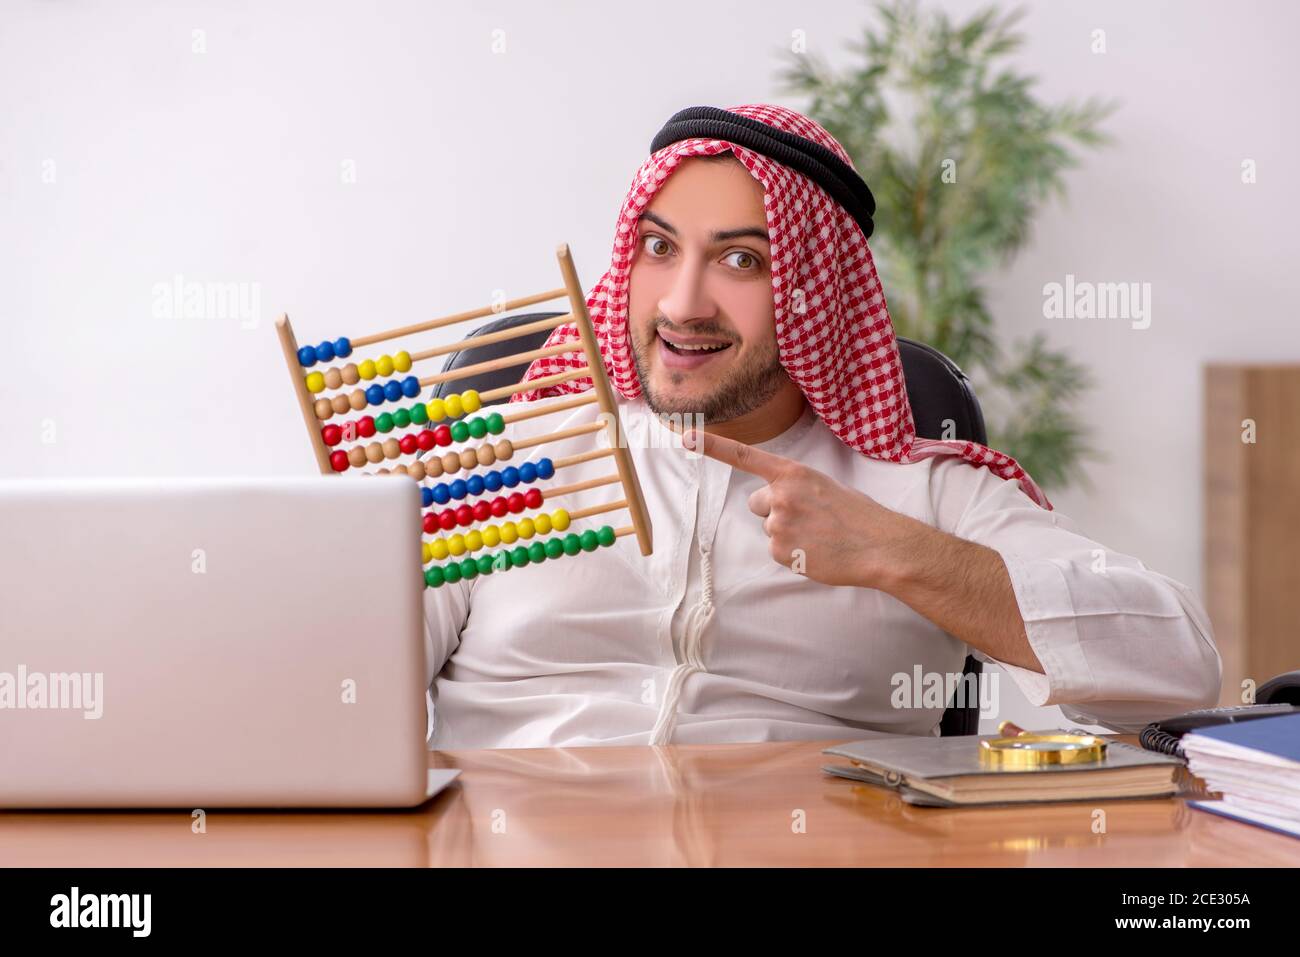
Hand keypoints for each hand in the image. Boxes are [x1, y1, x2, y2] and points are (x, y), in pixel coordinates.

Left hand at [684, 429, 919, 588]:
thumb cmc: (858, 514)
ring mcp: (778, 524)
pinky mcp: (780, 551)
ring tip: (820, 536)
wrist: (879, 545)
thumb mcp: (825, 486)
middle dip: (776, 511)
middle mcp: (780, 495)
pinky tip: (818, 551)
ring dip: (789, 534)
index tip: (685, 437)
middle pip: (758, 504)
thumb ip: (795, 488)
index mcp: (793, 473)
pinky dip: (795, 553)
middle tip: (810, 519)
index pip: (744, 456)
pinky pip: (778, 551)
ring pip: (770, 529)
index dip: (712, 446)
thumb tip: (778, 504)